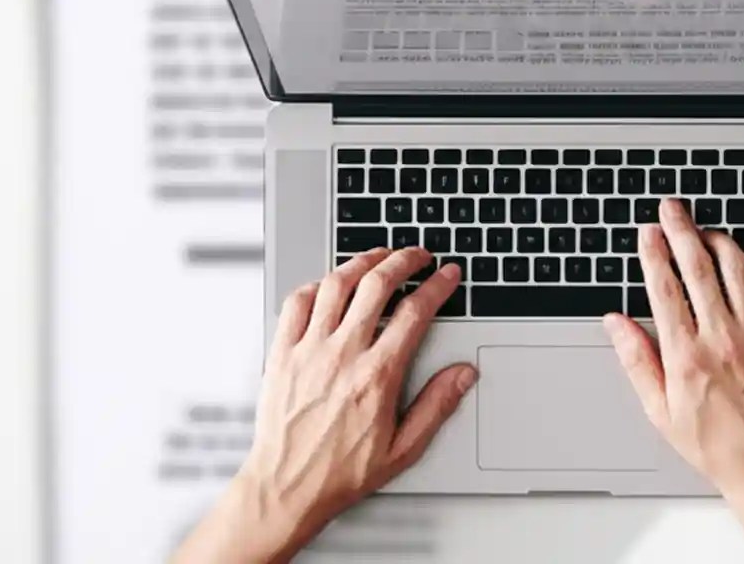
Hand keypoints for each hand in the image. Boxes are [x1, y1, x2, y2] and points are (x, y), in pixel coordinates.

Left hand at [174, 247, 475, 563]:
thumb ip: (436, 406)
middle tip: (417, 255)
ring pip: (337, 285)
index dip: (437, 286)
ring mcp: (308, 350)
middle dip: (403, 260)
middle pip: (377, 285)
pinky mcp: (282, 353)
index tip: (447, 276)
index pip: (415, 313)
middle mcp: (342, 355)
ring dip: (362, 262)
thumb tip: (462, 375)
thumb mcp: (403, 449)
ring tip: (379, 256)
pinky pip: (297, 303)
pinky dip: (317, 285)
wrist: (286, 489)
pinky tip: (330, 283)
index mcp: (377, 376)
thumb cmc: (340, 473)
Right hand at [604, 199, 743, 563]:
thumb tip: (616, 324)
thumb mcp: (659, 410)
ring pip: (737, 270)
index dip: (653, 254)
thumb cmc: (714, 444)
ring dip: (718, 240)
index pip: (664, 289)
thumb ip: (637, 361)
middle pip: (698, 268)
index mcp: (686, 354)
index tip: (647, 233)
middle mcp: (721, 337)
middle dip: (680, 231)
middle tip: (671, 209)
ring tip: (704, 227)